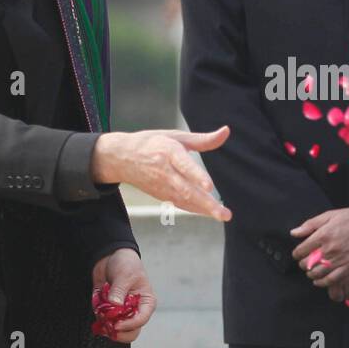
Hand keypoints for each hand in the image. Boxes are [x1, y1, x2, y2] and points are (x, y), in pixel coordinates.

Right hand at [92, 126, 231, 221]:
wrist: (122, 158)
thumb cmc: (151, 143)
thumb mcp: (175, 136)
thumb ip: (203, 139)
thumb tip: (226, 131)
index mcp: (169, 152)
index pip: (184, 166)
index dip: (197, 176)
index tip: (209, 187)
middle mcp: (165, 172)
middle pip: (186, 190)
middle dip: (206, 203)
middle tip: (223, 213)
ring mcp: (162, 186)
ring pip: (185, 201)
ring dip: (204, 210)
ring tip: (222, 215)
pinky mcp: (161, 195)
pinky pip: (181, 204)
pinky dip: (196, 210)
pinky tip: (210, 213)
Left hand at [93, 248, 154, 342]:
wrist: (110, 257)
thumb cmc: (126, 264)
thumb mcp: (124, 274)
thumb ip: (119, 290)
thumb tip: (115, 305)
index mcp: (145, 302)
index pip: (141, 319)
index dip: (129, 324)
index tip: (117, 324)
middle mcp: (135, 310)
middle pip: (131, 332)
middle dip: (118, 331)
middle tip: (107, 326)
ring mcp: (122, 313)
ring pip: (116, 331)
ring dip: (106, 324)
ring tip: (100, 312)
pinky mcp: (109, 312)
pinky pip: (103, 321)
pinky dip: (98, 316)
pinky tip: (98, 305)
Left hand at [290, 201, 348, 287]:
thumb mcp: (330, 215)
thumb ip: (310, 224)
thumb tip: (294, 233)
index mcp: (323, 235)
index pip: (301, 250)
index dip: (296, 253)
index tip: (298, 254)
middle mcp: (330, 249)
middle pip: (307, 263)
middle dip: (303, 264)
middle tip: (304, 262)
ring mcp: (340, 259)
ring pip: (318, 273)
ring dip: (311, 274)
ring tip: (311, 272)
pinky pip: (332, 280)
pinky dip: (322, 283)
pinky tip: (319, 281)